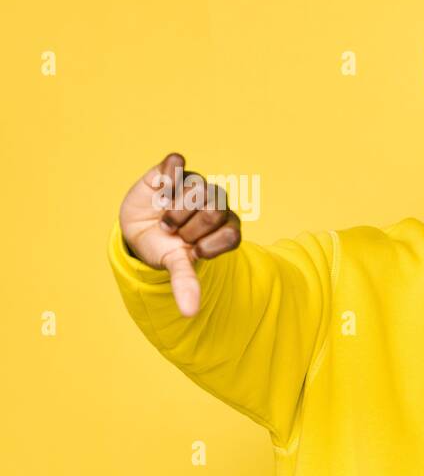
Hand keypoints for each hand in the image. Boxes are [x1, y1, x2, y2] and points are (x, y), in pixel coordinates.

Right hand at [119, 153, 240, 316]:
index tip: (192, 251)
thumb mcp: (176, 265)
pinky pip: (175, 163)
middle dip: (189, 228)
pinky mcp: (172, 170)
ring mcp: (195, 184)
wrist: (138, 232)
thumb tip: (189, 313)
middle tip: (176, 234)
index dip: (208, 245)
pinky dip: (166, 177)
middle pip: (215, 209)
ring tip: (165, 219)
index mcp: (226, 224)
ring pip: (196, 189)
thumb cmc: (166, 248)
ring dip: (174, 211)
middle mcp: (215, 201)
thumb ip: (186, 282)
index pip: (233, 232)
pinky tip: (159, 190)